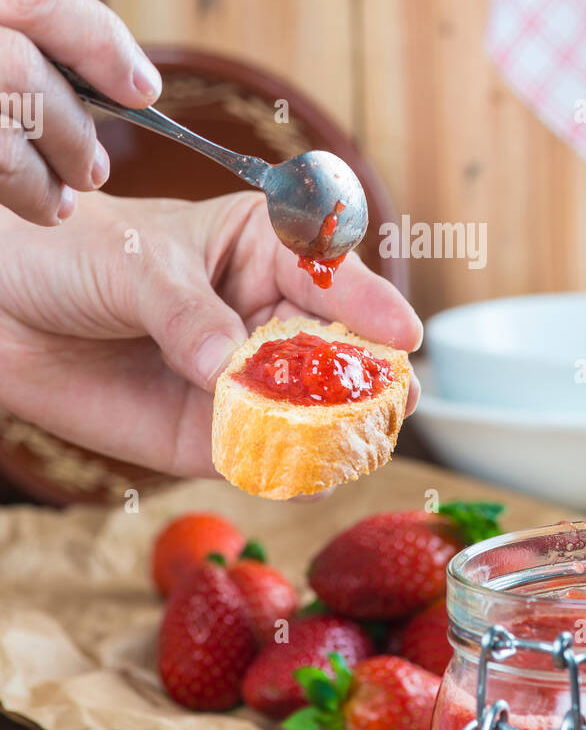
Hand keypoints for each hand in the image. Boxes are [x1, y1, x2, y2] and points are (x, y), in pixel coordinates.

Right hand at [0, 0, 161, 223]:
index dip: (97, 43)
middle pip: (16, 69)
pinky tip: (42, 206)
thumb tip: (134, 88)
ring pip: (2, 125)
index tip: (144, 93)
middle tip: (96, 171)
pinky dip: (22, 189)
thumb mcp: (3, 30)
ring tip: (69, 196)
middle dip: (71, 126)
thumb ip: (42, 44)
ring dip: (47, 169)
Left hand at [0, 191, 420, 477]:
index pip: (330, 273)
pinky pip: (260, 457)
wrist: (4, 306)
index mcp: (266, 248)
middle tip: (395, 402)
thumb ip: (187, 313)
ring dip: (336, 433)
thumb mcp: (135, 266)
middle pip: (336, 351)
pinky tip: (308, 481)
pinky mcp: (210, 434)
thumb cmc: (75, 253)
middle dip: (366, 379)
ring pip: (310, 412)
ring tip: (358, 449)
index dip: (369, 304)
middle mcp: (270, 315)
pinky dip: (286, 473)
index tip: (402, 333)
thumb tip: (228, 365)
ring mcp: (246, 379)